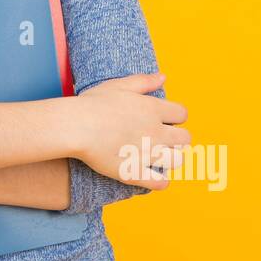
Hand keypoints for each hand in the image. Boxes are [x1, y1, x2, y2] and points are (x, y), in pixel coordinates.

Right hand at [66, 72, 189, 190]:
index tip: (165, 119)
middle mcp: (156, 132)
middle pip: (185, 139)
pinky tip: (153, 176)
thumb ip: (144, 81)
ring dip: (170, 158)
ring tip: (157, 157)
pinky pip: (159, 183)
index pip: (182, 114)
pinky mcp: (135, 172)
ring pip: (176, 161)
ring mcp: (147, 154)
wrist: (75, 127)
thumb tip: (163, 77)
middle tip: (162, 139)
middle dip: (177, 139)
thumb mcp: (119, 85)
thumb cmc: (93, 104)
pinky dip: (160, 181)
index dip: (175, 116)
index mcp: (153, 109)